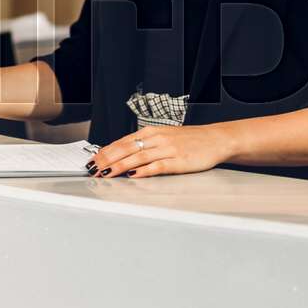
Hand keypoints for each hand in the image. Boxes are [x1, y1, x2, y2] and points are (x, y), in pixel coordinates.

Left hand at [87, 124, 234, 178]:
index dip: (105, 151)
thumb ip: (144, 145)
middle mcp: (157, 139)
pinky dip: (144, 171)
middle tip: (93, 168)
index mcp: (151, 132)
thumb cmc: (189, 140)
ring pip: (138, 157)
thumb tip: (122, 155)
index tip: (92, 160)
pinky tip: (133, 175)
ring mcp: (168, 150)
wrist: (215, 139)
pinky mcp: (179, 161)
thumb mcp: (164, 137)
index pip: (122, 142)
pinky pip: (158, 166)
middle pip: (126, 148)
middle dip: (107, 159)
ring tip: (107, 173)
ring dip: (120, 166)